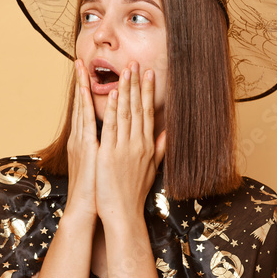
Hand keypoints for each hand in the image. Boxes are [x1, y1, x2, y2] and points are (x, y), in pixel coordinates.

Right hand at [64, 60, 98, 223]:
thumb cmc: (99, 188)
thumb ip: (111, 147)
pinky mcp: (87, 147)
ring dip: (84, 86)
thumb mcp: (105, 163)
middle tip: (81, 60)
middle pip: (82, 103)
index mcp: (86, 139)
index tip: (89, 72)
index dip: (88, 89)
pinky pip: (88, 121)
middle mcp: (81, 137)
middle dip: (82, 81)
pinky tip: (87, 91)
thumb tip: (121, 138)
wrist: (88, 207)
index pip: (88, 108)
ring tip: (82, 66)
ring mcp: (82, 141)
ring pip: (83, 107)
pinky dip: (88, 105)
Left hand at [95, 62, 165, 226]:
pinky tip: (114, 94)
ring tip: (127, 71)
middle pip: (138, 109)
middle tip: (137, 64)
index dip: (148, 92)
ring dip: (126, 90)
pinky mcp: (109, 154)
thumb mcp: (151, 169)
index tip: (149, 74)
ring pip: (126, 113)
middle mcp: (137, 145)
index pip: (148, 113)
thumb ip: (158, 149)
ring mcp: (124, 149)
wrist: (122, 213)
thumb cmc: (133, 193)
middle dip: (138, 85)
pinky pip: (112, 127)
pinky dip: (114, 109)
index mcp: (146, 146)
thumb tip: (167, 134)